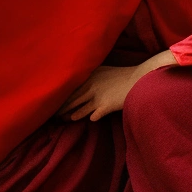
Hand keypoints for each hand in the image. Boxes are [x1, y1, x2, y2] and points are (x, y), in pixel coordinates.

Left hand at [58, 50, 178, 120]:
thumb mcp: (103, 70)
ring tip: (64, 120)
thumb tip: (77, 82)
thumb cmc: (121, 75)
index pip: (70, 88)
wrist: (139, 79)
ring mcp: (98, 96)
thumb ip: (90, 75)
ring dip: (71, 115)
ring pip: (80, 109)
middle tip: (53, 115)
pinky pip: (93, 115)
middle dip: (61, 108)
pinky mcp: (106, 106)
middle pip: (72, 99)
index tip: (52, 102)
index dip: (61, 97)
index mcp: (89, 76)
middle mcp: (90, 85)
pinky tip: (87, 120)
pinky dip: (89, 117)